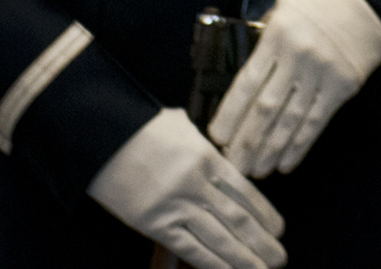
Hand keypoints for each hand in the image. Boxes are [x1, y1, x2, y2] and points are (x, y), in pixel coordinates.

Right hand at [88, 108, 285, 268]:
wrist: (100, 134)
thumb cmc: (138, 126)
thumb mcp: (182, 127)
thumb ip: (204, 147)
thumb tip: (219, 156)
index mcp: (207, 157)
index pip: (245, 191)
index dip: (265, 213)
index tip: (279, 229)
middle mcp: (196, 184)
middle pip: (237, 218)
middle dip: (261, 241)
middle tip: (280, 258)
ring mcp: (175, 205)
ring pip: (217, 237)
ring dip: (243, 257)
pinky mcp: (153, 223)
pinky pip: (187, 246)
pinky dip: (209, 262)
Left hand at [209, 0, 380, 177]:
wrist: (366, 2)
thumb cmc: (317, 6)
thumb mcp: (283, 11)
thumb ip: (262, 42)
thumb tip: (242, 82)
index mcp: (278, 36)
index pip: (247, 83)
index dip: (230, 114)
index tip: (216, 138)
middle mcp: (299, 56)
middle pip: (265, 108)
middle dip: (245, 142)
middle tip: (232, 166)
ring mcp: (323, 73)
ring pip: (290, 121)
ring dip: (270, 151)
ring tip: (255, 172)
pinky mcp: (343, 87)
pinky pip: (316, 122)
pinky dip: (299, 146)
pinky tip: (285, 164)